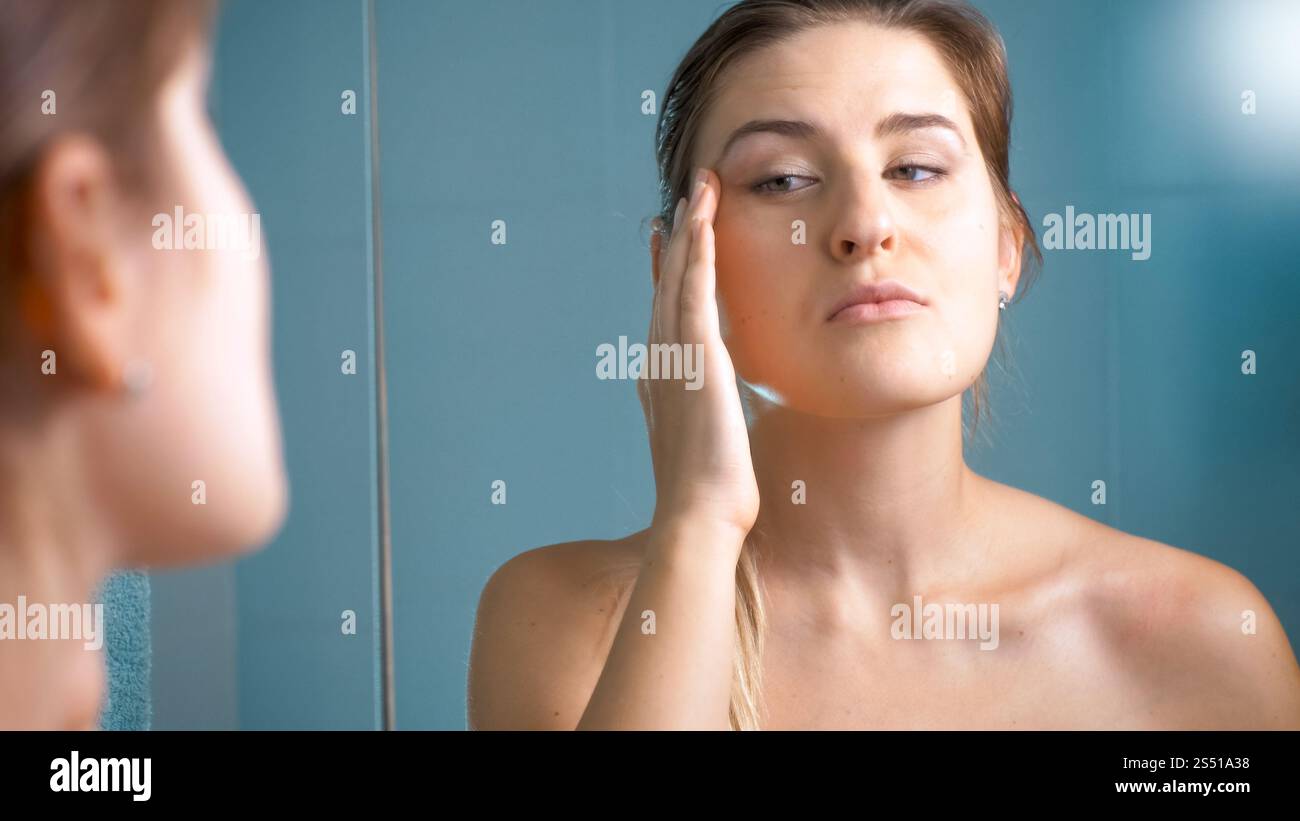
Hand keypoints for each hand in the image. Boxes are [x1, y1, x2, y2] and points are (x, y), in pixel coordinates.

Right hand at [640, 168, 758, 543]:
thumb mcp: (710, 443)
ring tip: (699, 187)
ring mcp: (672, 354)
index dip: (668, 273)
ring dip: (690, 229)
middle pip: (668, 284)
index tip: (672, 240)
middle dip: (678, 238)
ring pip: (679, 277)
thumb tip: (720, 406)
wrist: (699, 514)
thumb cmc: (710, 494)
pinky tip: (704, 219)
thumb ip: (711, 415)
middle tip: (685, 197)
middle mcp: (660, 360)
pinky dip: (697, 250)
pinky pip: (693, 288)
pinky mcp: (694, 354)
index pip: (666, 312)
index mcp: (664, 379)